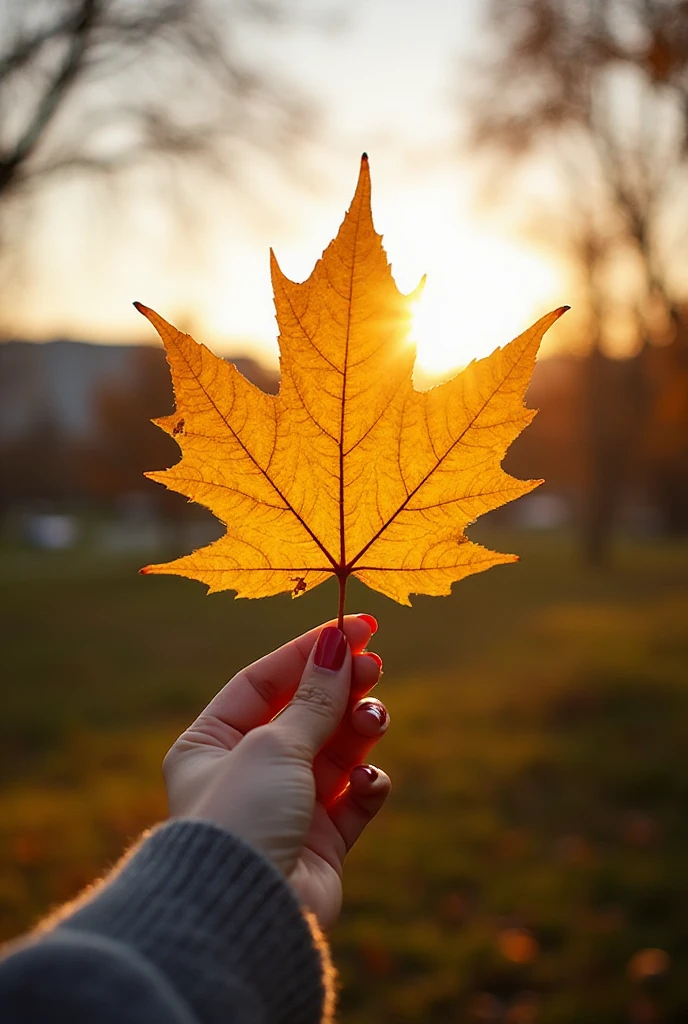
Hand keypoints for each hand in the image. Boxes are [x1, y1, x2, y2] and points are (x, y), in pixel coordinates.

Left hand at [163, 615, 390, 929]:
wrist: (245, 917)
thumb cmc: (243, 817)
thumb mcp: (275, 744)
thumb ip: (314, 698)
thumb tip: (337, 643)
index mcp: (212, 743)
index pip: (265, 680)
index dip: (310, 650)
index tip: (358, 625)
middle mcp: (247, 773)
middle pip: (304, 713)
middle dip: (340, 687)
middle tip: (375, 664)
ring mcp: (286, 808)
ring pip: (335, 751)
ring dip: (359, 730)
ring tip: (374, 717)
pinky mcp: (320, 844)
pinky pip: (353, 800)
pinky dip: (366, 786)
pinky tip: (367, 782)